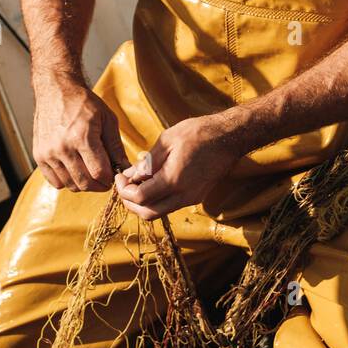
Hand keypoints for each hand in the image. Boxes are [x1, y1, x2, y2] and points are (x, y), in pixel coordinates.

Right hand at [32, 78, 128, 191]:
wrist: (56, 90)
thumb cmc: (83, 102)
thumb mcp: (107, 119)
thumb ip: (116, 146)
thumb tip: (125, 167)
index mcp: (82, 137)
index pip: (99, 173)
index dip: (109, 179)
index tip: (113, 176)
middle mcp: (63, 147)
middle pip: (84, 183)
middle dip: (98, 186)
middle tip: (104, 179)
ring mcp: (48, 153)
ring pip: (69, 185)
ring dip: (83, 184)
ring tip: (89, 172)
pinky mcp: (39, 155)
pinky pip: (54, 181)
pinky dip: (66, 181)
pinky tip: (74, 169)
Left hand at [114, 115, 241, 219]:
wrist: (228, 137)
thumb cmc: (198, 133)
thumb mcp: (167, 141)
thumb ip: (147, 162)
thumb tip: (129, 176)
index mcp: (174, 180)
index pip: (140, 198)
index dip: (124, 191)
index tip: (119, 177)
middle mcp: (183, 196)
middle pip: (148, 213)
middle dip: (130, 203)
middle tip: (123, 185)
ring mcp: (191, 199)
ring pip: (159, 212)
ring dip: (143, 203)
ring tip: (136, 182)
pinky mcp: (196, 197)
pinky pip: (170, 205)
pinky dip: (156, 199)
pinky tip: (152, 182)